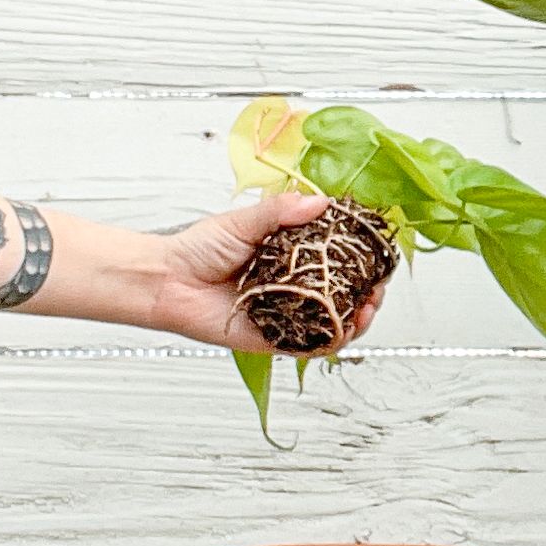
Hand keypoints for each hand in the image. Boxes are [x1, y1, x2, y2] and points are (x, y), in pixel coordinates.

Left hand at [148, 193, 388, 351]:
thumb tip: (320, 202)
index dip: (363, 257)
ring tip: (369, 306)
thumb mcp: (243, 221)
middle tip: (379, 283)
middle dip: (370, 290)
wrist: (166, 281)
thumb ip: (280, 212)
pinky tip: (347, 326)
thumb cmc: (198, 249)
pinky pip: (313, 344)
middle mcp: (295, 287)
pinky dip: (335, 339)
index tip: (378, 251)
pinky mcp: (276, 340)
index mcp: (293, 256)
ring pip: (336, 322)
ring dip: (360, 316)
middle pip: (346, 293)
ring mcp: (289, 314)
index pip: (339, 258)